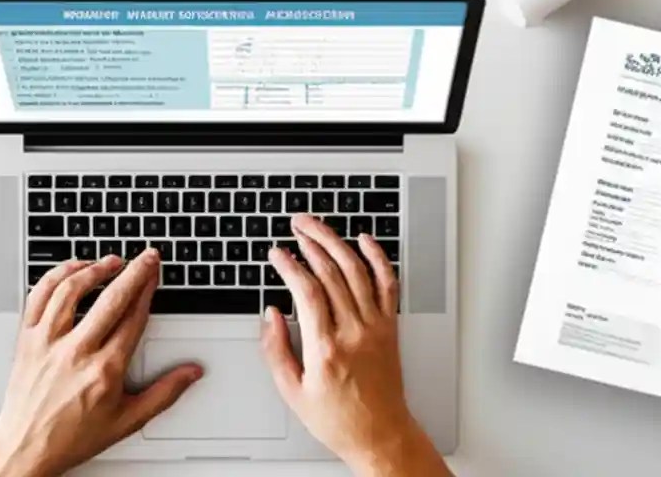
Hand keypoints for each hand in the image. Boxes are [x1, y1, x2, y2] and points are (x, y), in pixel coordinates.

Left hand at [0, 251, 201, 476]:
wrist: (26, 449)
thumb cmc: (71, 437)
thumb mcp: (127, 420)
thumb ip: (164, 393)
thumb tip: (190, 373)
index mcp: (105, 370)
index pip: (134, 317)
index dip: (148, 289)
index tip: (155, 273)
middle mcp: (76, 352)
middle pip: (111, 299)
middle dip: (133, 271)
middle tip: (146, 257)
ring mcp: (48, 343)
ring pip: (71, 290)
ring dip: (95, 269)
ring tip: (111, 262)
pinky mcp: (27, 340)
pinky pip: (38, 297)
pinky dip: (55, 277)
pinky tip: (71, 270)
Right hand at [262, 214, 450, 476]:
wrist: (380, 434)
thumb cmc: (338, 419)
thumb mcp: (292, 392)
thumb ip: (276, 350)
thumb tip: (271, 315)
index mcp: (326, 348)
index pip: (307, 291)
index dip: (290, 265)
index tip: (277, 254)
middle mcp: (354, 332)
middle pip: (332, 273)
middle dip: (311, 242)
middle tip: (296, 227)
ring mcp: (375, 327)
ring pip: (357, 271)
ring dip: (336, 242)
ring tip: (318, 227)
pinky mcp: (389, 327)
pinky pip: (388, 283)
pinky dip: (378, 257)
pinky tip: (365, 240)